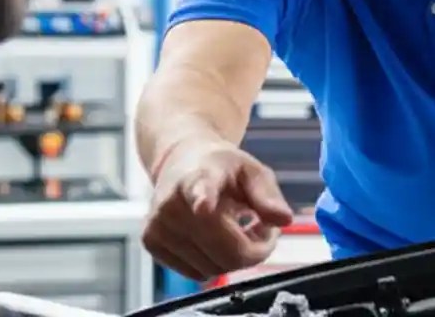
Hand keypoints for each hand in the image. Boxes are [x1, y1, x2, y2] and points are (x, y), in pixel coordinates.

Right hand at [142, 142, 294, 281]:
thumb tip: (283, 219)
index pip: (200, 191)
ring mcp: (158, 224)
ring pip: (212, 268)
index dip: (203, 200)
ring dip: (236, 258)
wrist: (182, 160)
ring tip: (239, 230)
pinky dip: (215, 264)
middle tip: (264, 230)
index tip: (204, 205)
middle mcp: (172, 201)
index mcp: (200, 176)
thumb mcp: (252, 171)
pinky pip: (197, 273)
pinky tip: (218, 240)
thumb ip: (268, 195)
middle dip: (255, 250)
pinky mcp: (151, 242)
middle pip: (225, 251)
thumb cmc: (221, 168)